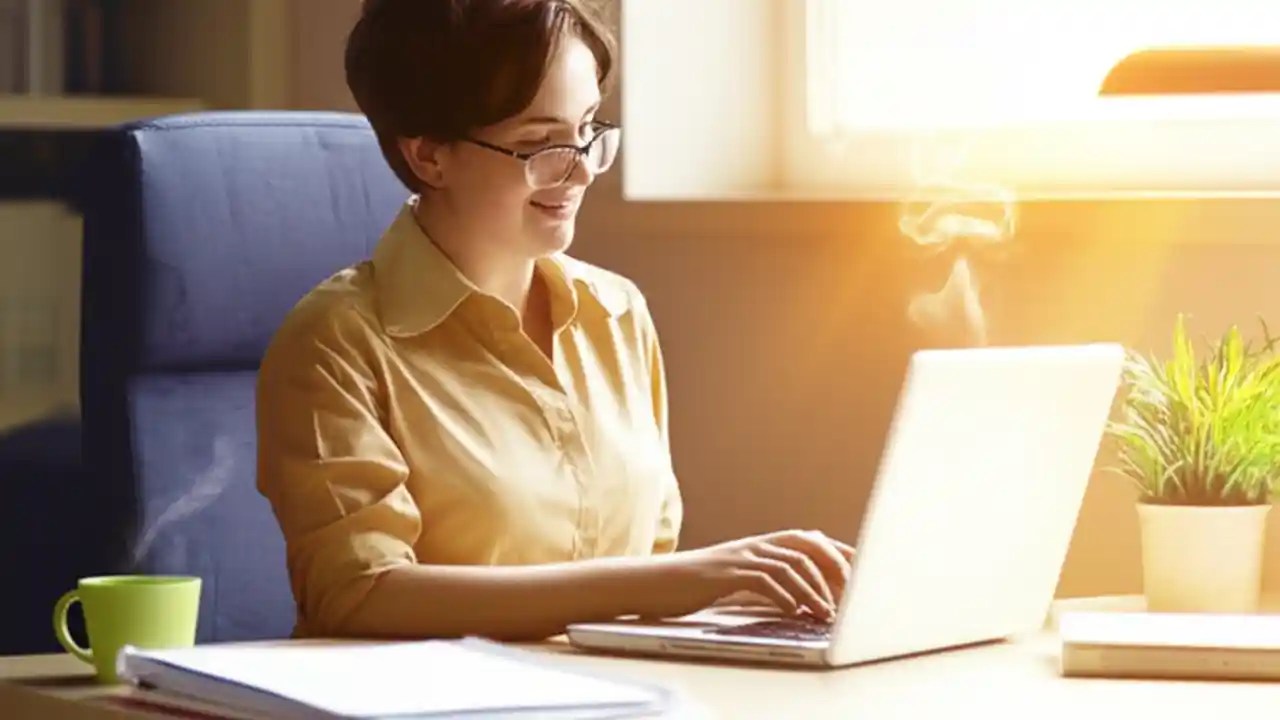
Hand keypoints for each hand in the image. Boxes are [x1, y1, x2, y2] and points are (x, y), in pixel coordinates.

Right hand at [643, 530, 855, 620]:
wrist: (651, 583)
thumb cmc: (693, 585)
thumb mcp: (733, 577)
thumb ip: (763, 578)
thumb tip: (798, 597)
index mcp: (759, 545)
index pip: (809, 540)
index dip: (837, 552)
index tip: (861, 570)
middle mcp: (753, 545)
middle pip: (807, 546)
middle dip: (834, 570)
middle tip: (851, 597)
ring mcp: (739, 557)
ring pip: (790, 566)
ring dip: (813, 592)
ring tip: (826, 615)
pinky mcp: (724, 574)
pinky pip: (763, 580)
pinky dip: (784, 597)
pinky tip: (793, 612)